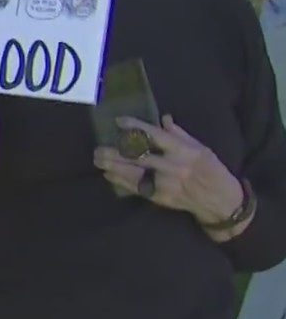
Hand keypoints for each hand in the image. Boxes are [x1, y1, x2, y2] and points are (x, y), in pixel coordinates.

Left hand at [93, 115, 245, 225]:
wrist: (221, 200)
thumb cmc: (211, 170)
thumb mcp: (201, 148)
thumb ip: (180, 134)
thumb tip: (164, 118)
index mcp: (184, 151)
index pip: (155, 136)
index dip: (136, 127)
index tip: (119, 121)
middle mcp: (172, 166)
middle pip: (138, 157)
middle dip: (116, 153)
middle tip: (98, 148)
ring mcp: (165, 183)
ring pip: (133, 173)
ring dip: (113, 167)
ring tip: (98, 160)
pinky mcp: (160, 196)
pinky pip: (137, 187)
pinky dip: (121, 181)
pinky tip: (109, 175)